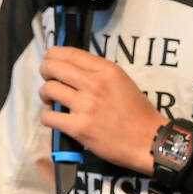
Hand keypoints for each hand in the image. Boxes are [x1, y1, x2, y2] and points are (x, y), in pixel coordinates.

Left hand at [39, 48, 159, 173]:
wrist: (148, 140)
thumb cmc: (137, 112)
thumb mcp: (123, 82)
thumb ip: (100, 73)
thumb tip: (73, 69)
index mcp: (107, 71)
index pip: (70, 53)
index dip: (53, 54)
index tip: (50, 59)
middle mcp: (95, 84)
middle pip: (54, 67)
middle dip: (45, 71)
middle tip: (48, 79)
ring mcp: (86, 106)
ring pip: (48, 89)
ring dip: (45, 94)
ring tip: (51, 100)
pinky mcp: (79, 127)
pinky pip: (49, 116)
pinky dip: (48, 117)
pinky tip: (55, 118)